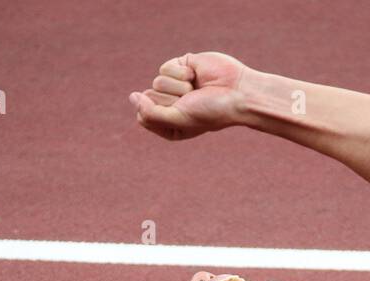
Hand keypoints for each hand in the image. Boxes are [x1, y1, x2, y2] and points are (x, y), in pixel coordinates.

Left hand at [129, 52, 250, 139]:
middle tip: (193, 101)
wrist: (237, 92)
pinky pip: (165, 67)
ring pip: (157, 82)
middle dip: (171, 99)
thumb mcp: (178, 120)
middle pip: (148, 98)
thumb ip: (150, 113)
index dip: (159, 113)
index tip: (183, 114)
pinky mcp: (180, 66)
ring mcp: (174, 85)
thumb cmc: (211, 112)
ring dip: (179, 86)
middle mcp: (170, 105)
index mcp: (168, 125)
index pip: (143, 117)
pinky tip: (196, 75)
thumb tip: (132, 96)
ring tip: (197, 89)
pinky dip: (182, 72)